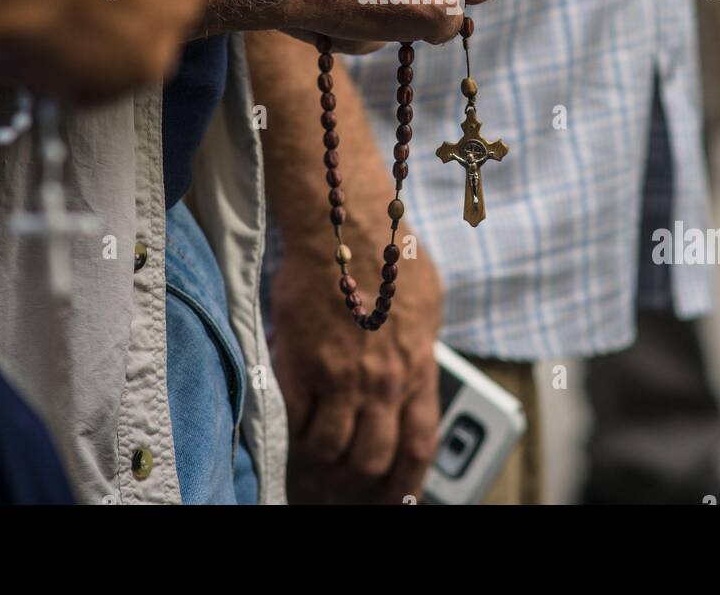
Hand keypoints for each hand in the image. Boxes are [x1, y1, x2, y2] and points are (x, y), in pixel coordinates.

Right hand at [273, 237, 442, 504]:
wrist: (346, 226)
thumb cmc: (388, 253)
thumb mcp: (426, 303)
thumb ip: (419, 345)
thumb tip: (418, 367)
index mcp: (418, 366)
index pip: (418, 444)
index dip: (407, 479)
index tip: (397, 494)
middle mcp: (384, 380)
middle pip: (372, 458)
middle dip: (357, 472)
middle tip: (345, 466)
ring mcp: (342, 376)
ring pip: (330, 447)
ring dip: (322, 451)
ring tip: (315, 437)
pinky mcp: (302, 364)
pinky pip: (295, 419)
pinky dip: (292, 425)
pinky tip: (293, 412)